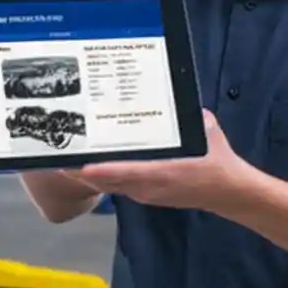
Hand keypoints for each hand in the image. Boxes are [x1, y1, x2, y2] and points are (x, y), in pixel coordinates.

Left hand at [65, 111, 259, 212]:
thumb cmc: (216, 160)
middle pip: (106, 181)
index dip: (100, 169)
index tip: (78, 163)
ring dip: (87, 175)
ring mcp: (145, 193)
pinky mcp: (146, 195)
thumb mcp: (204, 130)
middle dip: (80, 170)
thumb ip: (185, 114)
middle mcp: (148, 186)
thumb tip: (173, 92)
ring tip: (67, 157)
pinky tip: (92, 163)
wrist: (229, 192)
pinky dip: (102, 176)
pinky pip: (117, 186)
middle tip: (58, 154)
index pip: (124, 172)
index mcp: (162, 172)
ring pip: (109, 186)